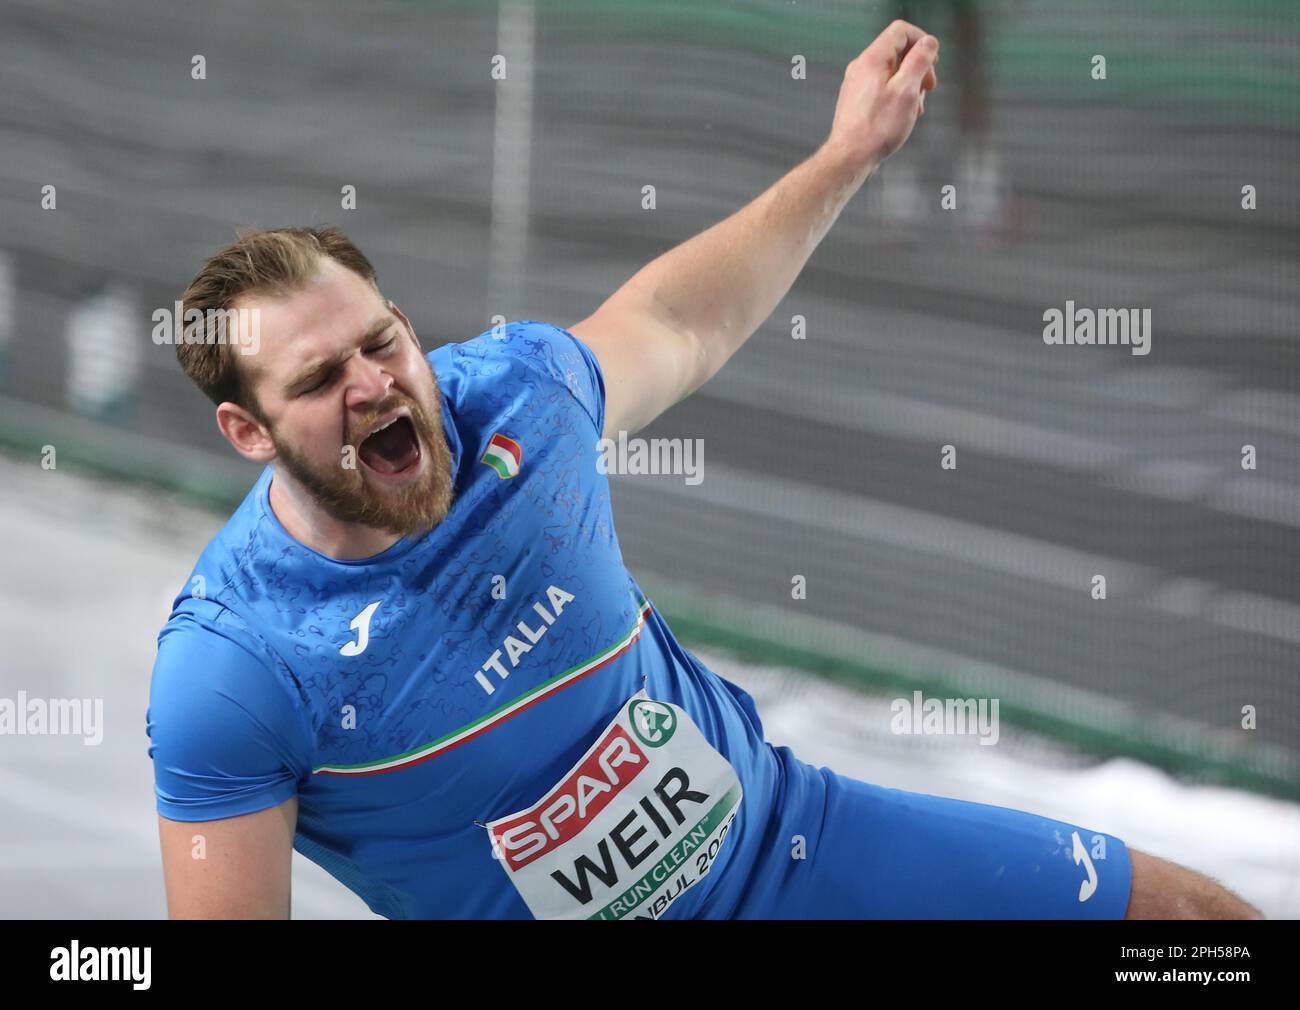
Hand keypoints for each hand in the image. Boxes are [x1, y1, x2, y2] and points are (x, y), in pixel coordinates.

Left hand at [824, 20, 938, 177]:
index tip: (932, 63)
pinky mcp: (858, 100)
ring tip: (915, 108)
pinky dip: (897, 97)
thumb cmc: (877, 128)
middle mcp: (861, 67)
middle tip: (928, 88)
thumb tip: (929, 43)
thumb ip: (919, 61)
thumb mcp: (907, 91)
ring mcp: (857, 84)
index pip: (901, 31)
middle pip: (898, 52)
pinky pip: (883, 89)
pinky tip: (903, 117)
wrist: (850, 158)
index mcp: (872, 59)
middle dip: (918, 67)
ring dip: (910, 86)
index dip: (922, 42)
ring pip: (892, 73)